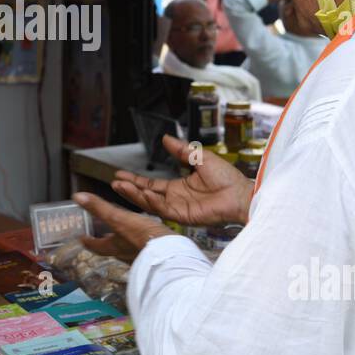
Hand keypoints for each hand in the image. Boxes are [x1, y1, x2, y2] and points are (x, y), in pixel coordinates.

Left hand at [71, 193, 171, 261]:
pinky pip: (143, 250)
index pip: (96, 246)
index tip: (81, 238)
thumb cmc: (145, 237)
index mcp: (114, 247)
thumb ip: (99, 208)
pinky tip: (146, 239)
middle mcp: (125, 255)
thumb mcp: (119, 218)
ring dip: (123, 242)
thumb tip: (78, 197)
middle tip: (101, 234)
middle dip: (105, 241)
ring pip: (127, 250)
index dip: (88, 241)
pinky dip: (140, 243)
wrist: (173, 253)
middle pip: (111, 249)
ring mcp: (141, 257)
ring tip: (123, 233)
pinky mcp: (155, 256)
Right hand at [112, 134, 252, 226]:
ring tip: (120, 186)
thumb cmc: (226, 177)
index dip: (135, 180)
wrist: (240, 193)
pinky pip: (163, 209)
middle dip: (129, 189)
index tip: (120, 174)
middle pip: (146, 195)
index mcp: (178, 187)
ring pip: (150, 203)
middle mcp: (175, 199)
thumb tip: (165, 138)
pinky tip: (143, 193)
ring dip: (135, 195)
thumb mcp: (200, 157)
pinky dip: (151, 201)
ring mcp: (178, 209)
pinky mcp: (183, 216)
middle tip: (114, 182)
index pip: (151, 185)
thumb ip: (182, 150)